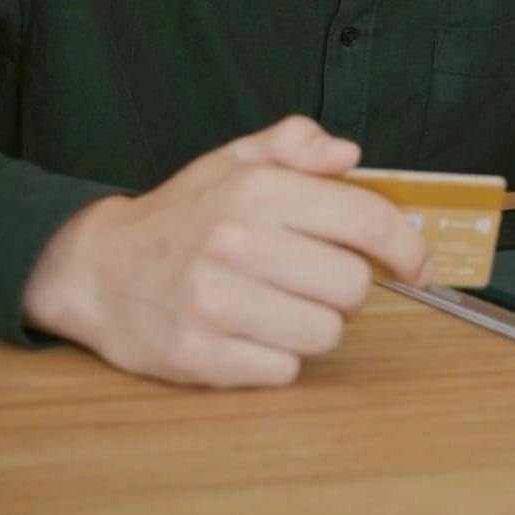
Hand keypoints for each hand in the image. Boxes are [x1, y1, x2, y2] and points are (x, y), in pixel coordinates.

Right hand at [21, 114, 431, 388]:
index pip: (366, 220)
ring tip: (279, 306)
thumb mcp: (233, 159)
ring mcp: (215, 303)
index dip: (407, 246)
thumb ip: (295, 143)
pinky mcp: (198, 357)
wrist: (96, 269)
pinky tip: (249, 334)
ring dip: (314, 325)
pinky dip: (277, 359)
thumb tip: (349, 153)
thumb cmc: (181, 216)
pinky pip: (284, 371)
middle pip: (353, 286)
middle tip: (313, 279)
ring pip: (325, 334)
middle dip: (345, 287)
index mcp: (256, 189)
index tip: (417, 263)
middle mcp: (237, 242)